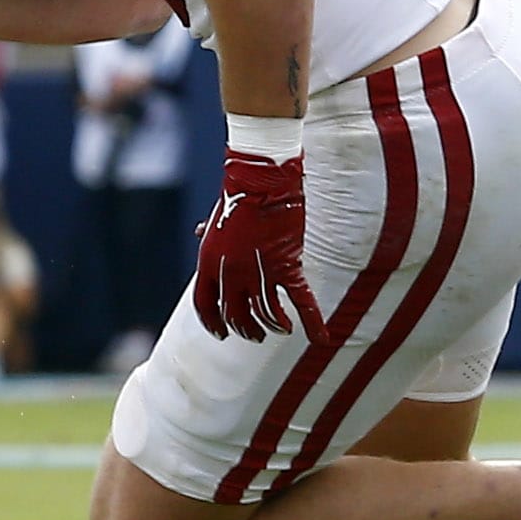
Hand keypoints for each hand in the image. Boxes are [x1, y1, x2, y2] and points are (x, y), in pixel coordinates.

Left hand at [193, 148, 328, 342]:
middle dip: (246, 329)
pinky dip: (313, 321)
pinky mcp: (288, 267)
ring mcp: (259, 272)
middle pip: (236, 315)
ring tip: (281, 330)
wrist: (262, 181)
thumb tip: (199, 230)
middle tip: (256, 335)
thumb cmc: (238, 195)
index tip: (222, 334)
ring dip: (274, 327)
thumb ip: (210, 233)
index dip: (214, 324)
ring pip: (266, 314)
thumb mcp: (216, 217)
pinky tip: (321, 338)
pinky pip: (302, 301)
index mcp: (208, 265)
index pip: (206, 307)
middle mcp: (231, 275)